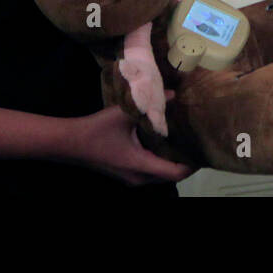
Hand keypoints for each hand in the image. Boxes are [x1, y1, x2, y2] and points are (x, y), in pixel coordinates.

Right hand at [63, 102, 195, 186]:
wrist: (70, 143)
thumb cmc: (97, 130)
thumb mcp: (123, 114)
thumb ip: (149, 105)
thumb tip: (174, 94)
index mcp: (140, 166)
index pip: (175, 173)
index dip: (191, 164)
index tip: (202, 148)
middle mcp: (138, 178)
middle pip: (170, 176)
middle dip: (184, 161)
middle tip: (194, 140)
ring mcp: (131, 178)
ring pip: (160, 175)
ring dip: (171, 161)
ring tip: (182, 140)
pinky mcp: (125, 174)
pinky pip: (150, 172)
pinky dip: (160, 160)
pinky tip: (163, 142)